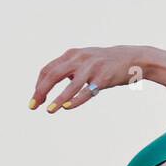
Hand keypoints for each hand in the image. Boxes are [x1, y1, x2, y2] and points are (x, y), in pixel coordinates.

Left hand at [29, 45, 148, 112]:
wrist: (133, 58)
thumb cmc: (106, 62)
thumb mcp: (85, 60)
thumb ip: (70, 67)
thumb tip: (57, 78)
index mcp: (71, 55)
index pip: (48, 70)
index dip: (39, 85)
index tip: (35, 100)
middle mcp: (79, 59)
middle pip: (53, 75)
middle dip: (41, 91)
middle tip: (33, 106)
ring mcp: (92, 68)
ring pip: (70, 85)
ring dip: (58, 99)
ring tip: (49, 111)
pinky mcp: (103, 78)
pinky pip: (87, 91)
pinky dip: (76, 99)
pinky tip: (67, 107)